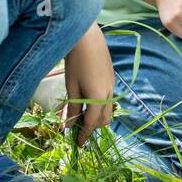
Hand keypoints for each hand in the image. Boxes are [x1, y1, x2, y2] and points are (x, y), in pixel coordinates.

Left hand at [62, 26, 114, 146]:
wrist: (87, 38)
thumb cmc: (75, 62)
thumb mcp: (71, 87)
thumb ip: (73, 108)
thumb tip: (69, 126)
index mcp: (98, 98)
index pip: (92, 123)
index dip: (84, 135)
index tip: (78, 144)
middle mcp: (109, 94)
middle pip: (104, 119)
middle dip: (92, 127)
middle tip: (78, 127)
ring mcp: (112, 85)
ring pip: (108, 109)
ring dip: (97, 116)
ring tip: (82, 113)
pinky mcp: (111, 78)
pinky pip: (108, 98)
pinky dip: (99, 105)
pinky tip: (87, 98)